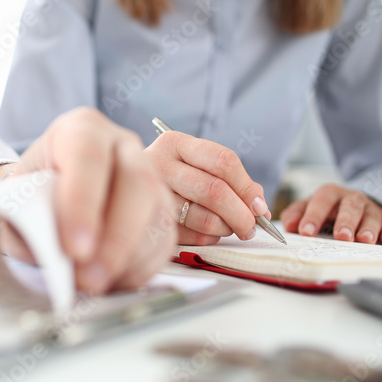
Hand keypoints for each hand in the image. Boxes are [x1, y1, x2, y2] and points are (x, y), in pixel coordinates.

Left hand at [0, 108, 175, 294]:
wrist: (44, 201)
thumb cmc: (29, 197)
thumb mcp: (15, 204)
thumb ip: (28, 221)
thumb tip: (51, 251)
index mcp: (80, 130)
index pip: (88, 156)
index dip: (82, 202)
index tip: (73, 248)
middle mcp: (122, 146)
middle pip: (137, 182)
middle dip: (114, 238)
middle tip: (88, 277)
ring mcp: (149, 175)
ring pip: (157, 214)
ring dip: (127, 259)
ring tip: (93, 285)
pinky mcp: (162, 210)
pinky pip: (163, 240)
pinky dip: (140, 269)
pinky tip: (111, 281)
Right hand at [144, 131, 268, 245]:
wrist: (122, 186)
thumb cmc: (173, 176)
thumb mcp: (194, 163)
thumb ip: (228, 177)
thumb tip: (259, 206)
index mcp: (174, 143)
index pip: (223, 161)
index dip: (247, 187)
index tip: (259, 205)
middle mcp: (158, 165)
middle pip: (215, 191)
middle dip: (242, 214)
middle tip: (251, 226)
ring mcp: (151, 195)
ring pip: (205, 218)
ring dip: (226, 228)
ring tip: (228, 227)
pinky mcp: (150, 223)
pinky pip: (193, 236)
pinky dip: (209, 237)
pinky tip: (208, 232)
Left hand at [280, 184, 381, 244]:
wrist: (353, 202)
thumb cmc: (327, 209)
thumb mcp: (307, 207)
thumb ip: (295, 214)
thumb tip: (290, 226)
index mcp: (330, 193)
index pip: (321, 201)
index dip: (313, 216)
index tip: (306, 231)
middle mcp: (352, 198)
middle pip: (350, 207)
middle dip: (346, 222)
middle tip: (341, 236)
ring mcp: (370, 209)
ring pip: (371, 216)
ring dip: (368, 228)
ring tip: (364, 240)